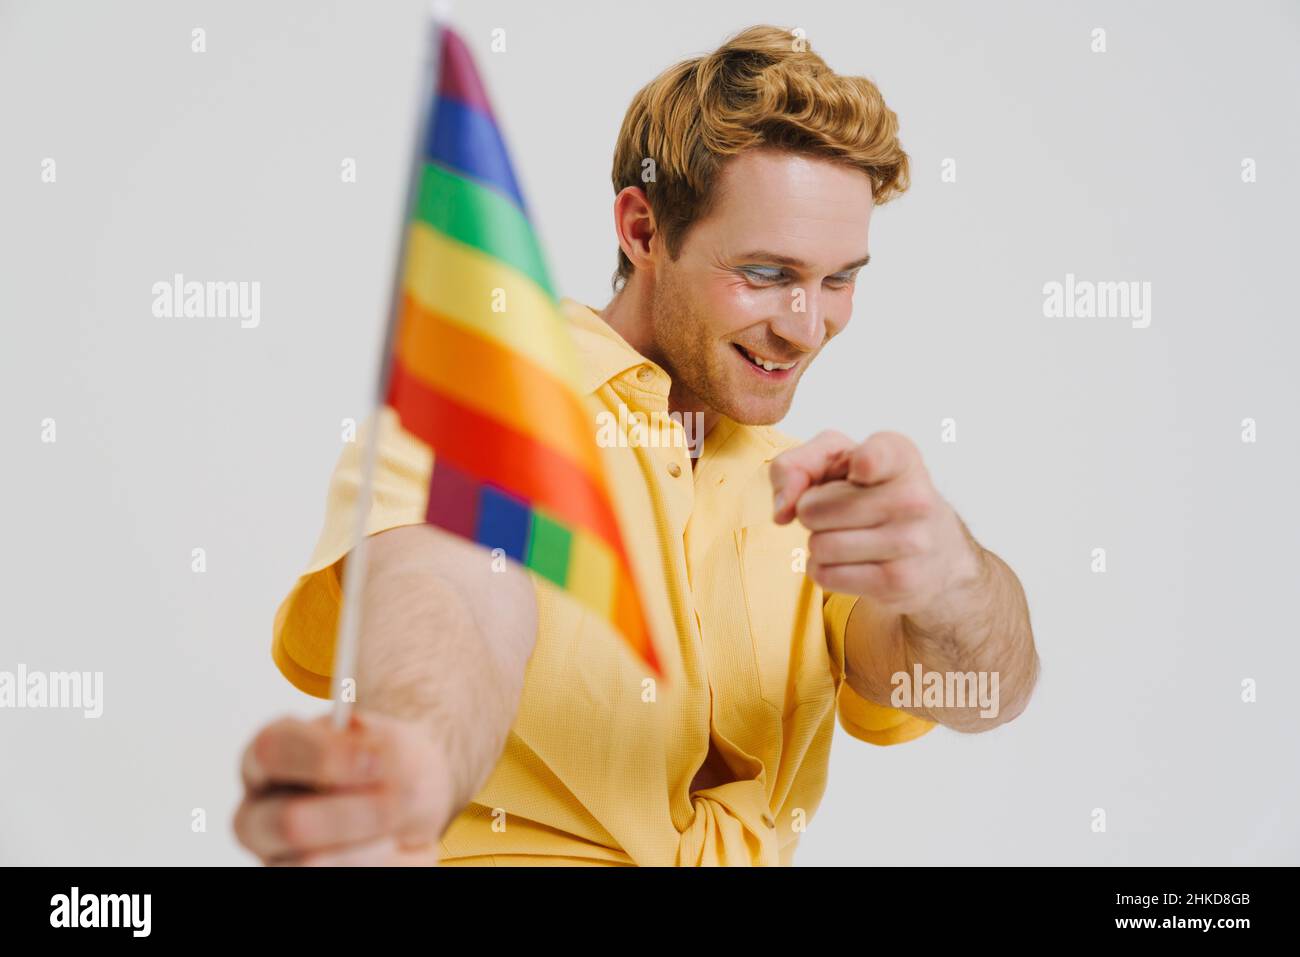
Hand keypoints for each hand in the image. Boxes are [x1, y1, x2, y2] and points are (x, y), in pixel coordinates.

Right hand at [233, 711, 455, 865]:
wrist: (409, 800)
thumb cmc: (389, 764)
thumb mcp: (394, 746)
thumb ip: (381, 755)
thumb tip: (374, 772)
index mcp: (268, 757)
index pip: (271, 750)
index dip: (324, 757)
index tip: (376, 760)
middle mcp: (259, 813)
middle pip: (289, 822)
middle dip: (355, 814)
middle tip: (406, 798)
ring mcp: (276, 859)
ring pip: (311, 864)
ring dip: (371, 845)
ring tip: (398, 829)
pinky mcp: (300, 880)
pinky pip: (345, 880)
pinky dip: (384, 863)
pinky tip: (393, 848)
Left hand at [769, 430, 984, 622]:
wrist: (932, 550)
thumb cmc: (869, 493)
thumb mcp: (834, 460)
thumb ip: (795, 465)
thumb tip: (783, 510)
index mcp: (900, 456)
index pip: (874, 457)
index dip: (862, 462)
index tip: (860, 468)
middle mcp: (914, 497)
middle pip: (813, 509)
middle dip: (810, 512)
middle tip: (836, 512)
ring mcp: (911, 542)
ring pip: (819, 545)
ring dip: (817, 542)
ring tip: (844, 535)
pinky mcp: (899, 582)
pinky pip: (825, 575)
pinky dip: (823, 569)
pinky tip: (847, 560)